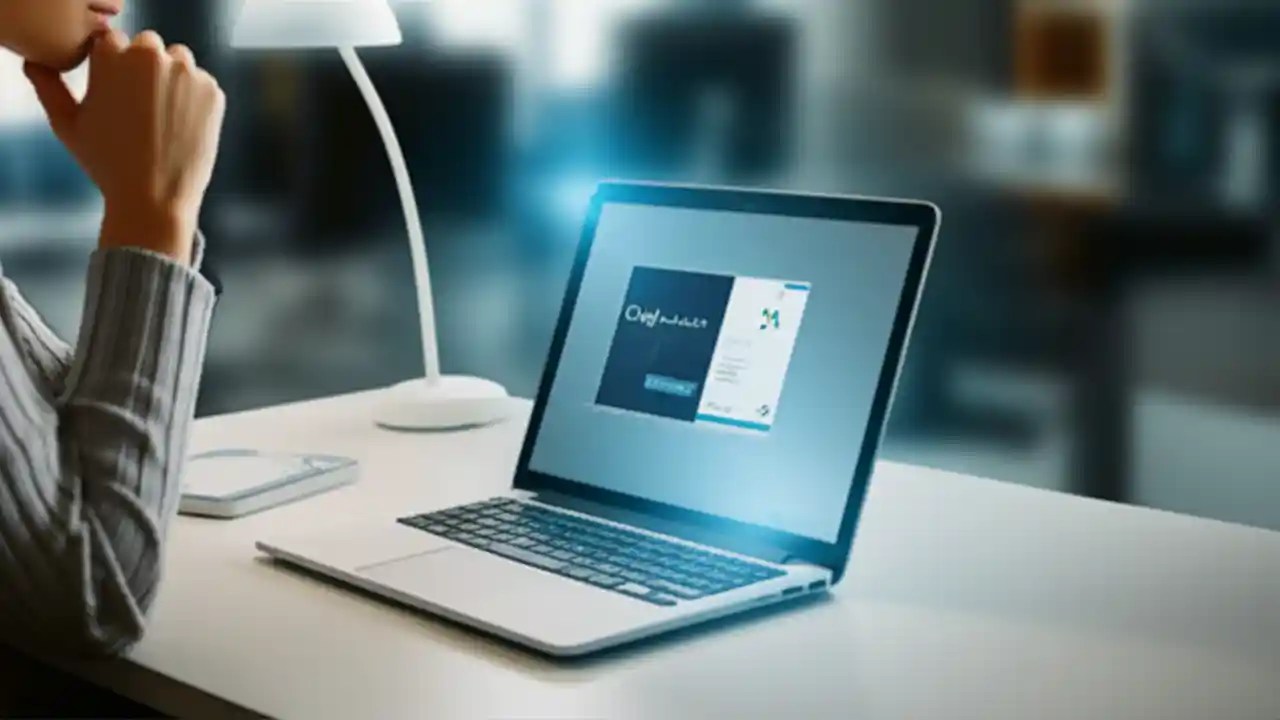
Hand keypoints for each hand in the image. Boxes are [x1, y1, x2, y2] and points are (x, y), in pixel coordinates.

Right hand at [25, 30, 225, 264]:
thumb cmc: (106, 163)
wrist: (153, 198)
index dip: (112, 66)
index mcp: (111, 56)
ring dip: (171, 76)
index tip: (115, 93)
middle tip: (138, 108)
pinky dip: (194, 98)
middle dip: (142, 67)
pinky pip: (202, 82)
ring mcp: (185, 72)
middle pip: (147, 45)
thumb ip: (50, 87)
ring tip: (160, 116)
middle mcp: (150, 56)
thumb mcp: (68, 125)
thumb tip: (38, 65)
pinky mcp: (212, 90)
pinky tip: (181, 126)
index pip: (112, 40)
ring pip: (178, 59)